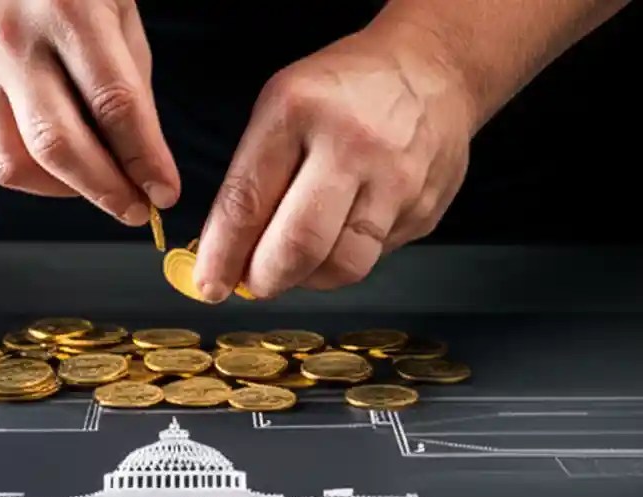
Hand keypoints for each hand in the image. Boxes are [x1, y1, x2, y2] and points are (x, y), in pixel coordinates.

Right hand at [0, 0, 179, 225]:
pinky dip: (33, 175)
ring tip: (94, 183)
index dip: (143, 160)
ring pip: (15, 165)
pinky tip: (56, 161)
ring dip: (65, 190)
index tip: (163, 193)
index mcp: (68, 9)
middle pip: (57, 145)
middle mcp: (11, 38)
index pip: (113, 104)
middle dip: (105, 190)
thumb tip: (140, 175)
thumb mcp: (120, 23)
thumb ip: (131, 96)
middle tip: (134, 209)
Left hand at [193, 25, 475, 300]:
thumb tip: (225, 253)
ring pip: (342, 266)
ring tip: (294, 263)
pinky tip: (337, 237)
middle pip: (300, 245)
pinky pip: (375, 258)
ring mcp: (397, 181)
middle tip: (253, 281)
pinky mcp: (423, 209)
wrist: (431, 68)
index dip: (223, 255)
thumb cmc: (343, 89)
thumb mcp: (280, 106)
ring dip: (306, 279)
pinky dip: (344, 260)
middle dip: (265, 278)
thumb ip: (251, 177)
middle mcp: (353, 146)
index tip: (211, 282)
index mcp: (300, 111)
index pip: (249, 202)